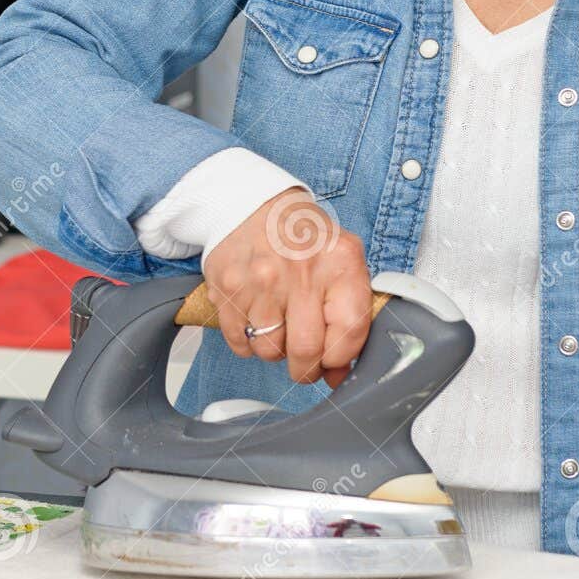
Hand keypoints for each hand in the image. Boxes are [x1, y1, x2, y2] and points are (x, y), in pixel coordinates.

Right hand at [201, 186, 373, 387]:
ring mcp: (260, 281)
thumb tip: (339, 374)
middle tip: (304, 360)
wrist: (252, 203)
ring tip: (278, 322)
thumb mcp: (342, 261)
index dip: (340, 357)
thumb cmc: (302, 237)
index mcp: (340, 263)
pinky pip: (239, 342)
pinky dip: (248, 341)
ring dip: (275, 349)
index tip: (333, 357)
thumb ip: (350, 315)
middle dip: (306, 368)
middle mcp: (300, 272)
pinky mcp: (228, 288)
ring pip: (269, 351)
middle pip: (304, 353)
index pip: (348, 334)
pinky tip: (256, 316)